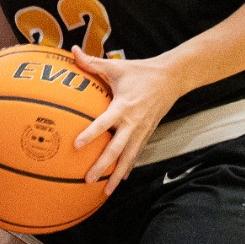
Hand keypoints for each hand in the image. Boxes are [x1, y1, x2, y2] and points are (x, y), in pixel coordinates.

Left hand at [70, 50, 184, 192]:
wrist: (172, 79)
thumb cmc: (141, 72)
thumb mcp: (116, 66)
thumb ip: (92, 63)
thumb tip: (72, 52)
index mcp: (123, 106)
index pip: (104, 123)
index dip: (91, 134)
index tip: (76, 145)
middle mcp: (133, 122)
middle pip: (116, 149)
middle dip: (102, 166)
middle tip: (88, 179)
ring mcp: (141, 131)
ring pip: (128, 158)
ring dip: (116, 175)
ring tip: (105, 191)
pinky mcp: (147, 134)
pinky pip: (136, 154)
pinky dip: (128, 168)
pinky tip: (120, 180)